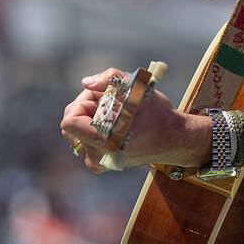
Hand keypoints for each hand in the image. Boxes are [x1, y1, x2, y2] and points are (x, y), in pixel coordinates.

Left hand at [59, 68, 211, 173]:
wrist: (174, 138)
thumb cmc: (157, 113)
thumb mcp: (137, 87)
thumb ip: (108, 78)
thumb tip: (85, 83)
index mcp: (105, 141)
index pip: (69, 121)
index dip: (82, 103)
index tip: (102, 99)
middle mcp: (98, 157)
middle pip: (72, 124)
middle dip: (88, 107)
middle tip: (111, 102)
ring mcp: (99, 162)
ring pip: (78, 132)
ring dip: (91, 118)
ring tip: (115, 113)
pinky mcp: (102, 164)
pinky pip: (85, 141)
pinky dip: (95, 128)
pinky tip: (114, 123)